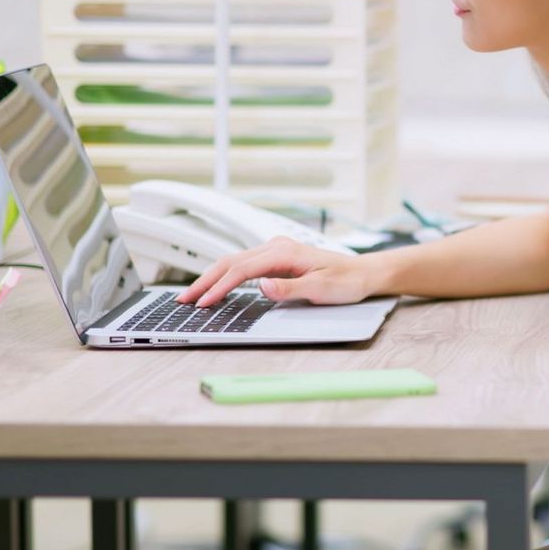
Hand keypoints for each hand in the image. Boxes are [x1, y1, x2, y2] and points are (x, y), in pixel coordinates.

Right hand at [176, 236, 373, 306]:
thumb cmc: (347, 281)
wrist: (364, 274)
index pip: (241, 269)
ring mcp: (275, 251)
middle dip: (205, 281)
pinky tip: (216, 286)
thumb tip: (263, 286)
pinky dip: (225, 276)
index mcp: (284, 252)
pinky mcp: (277, 258)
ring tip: (193, 295)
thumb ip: (290, 288)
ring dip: (212, 278)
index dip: (219, 287)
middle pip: (230, 262)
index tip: (204, 303)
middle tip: (184, 300)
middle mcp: (277, 247)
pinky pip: (243, 265)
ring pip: (234, 262)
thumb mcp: (321, 288)